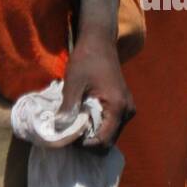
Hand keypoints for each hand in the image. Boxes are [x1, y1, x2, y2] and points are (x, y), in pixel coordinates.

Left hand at [58, 31, 134, 148]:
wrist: (99, 41)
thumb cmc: (86, 58)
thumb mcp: (73, 82)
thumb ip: (68, 107)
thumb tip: (58, 129)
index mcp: (117, 106)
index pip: (104, 141)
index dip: (85, 145)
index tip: (68, 138)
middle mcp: (127, 111)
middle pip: (109, 141)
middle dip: (88, 142)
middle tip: (69, 133)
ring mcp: (127, 108)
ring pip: (110, 134)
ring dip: (93, 134)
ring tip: (74, 125)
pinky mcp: (123, 105)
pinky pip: (111, 125)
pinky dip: (98, 126)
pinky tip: (83, 118)